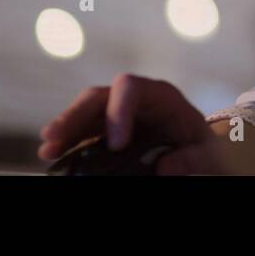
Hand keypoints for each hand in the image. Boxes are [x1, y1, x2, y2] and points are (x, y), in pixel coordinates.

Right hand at [38, 73, 235, 174]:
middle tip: (55, 138)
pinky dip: (68, 142)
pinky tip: (52, 156)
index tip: (116, 145)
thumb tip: (165, 168)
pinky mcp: (107, 132)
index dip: (118, 111)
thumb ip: (193, 158)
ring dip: (64, 128)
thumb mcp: (208, 153)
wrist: (201, 150)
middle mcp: (134, 99)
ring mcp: (117, 114)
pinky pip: (83, 132)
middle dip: (75, 115)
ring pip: (84, 112)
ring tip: (46, 150)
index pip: (131, 88)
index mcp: (160, 95)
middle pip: (98, 96)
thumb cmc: (206, 146)